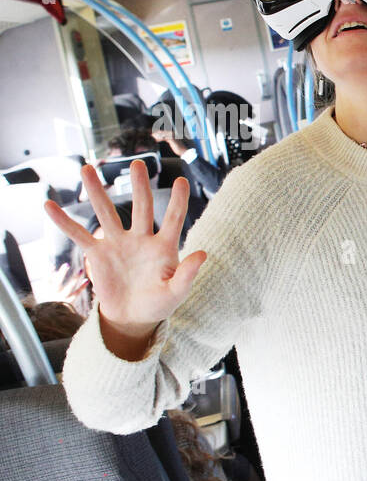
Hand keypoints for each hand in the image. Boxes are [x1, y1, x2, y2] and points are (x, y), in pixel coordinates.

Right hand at [43, 159, 204, 359]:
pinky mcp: (97, 253)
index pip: (172, 219)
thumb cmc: (158, 304)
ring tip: (87, 168)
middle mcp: (140, 239)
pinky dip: (64, 221)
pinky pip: (79, 234)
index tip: (181, 180)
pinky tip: (49, 204)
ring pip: (106, 213)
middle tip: (137, 163)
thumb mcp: (176, 292)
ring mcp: (117, 243)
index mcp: (163, 246)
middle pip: (141, 207)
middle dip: (139, 186)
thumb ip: (187, 274)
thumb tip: (203, 253)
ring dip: (96, 191)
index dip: (178, 201)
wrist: (132, 317)